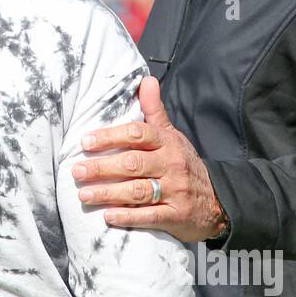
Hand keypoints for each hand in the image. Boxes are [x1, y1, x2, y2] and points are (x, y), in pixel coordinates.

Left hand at [71, 76, 227, 242]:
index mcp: (168, 143)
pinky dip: (128, 217)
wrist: (218, 200)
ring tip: (84, 195)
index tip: (85, 142)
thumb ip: (154, 111)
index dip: (110, 137)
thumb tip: (146, 80)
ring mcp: (175, 191)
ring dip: (108, 193)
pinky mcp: (176, 216)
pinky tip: (108, 216)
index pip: (138, 134)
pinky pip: (149, 216)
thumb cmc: (183, 164)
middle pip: (133, 163)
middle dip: (102, 167)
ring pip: (138, 191)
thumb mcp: (172, 136)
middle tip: (77, 171)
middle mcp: (172, 165)